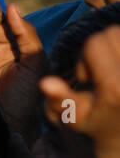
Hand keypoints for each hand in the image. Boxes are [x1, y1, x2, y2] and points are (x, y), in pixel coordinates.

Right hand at [42, 27, 119, 157]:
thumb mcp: (76, 117)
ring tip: (111, 69)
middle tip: (100, 72)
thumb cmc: (100, 124)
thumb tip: (45, 83)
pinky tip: (117, 69)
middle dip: (101, 47)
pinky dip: (119, 50)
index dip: (84, 58)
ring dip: (113, 46)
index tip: (88, 79)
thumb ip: (60, 100)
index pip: (95, 43)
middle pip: (112, 33)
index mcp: (116, 86)